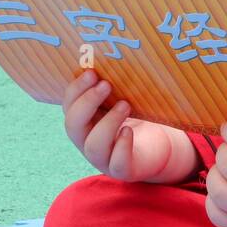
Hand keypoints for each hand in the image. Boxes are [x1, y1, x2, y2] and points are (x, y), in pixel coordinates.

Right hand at [61, 70, 176, 181]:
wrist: (157, 147)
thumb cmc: (136, 118)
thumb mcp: (120, 99)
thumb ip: (112, 85)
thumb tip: (110, 56)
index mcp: (83, 122)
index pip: (69, 106)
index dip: (75, 90)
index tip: (92, 72)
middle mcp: (88, 141)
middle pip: (72, 126)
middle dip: (87, 103)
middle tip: (106, 85)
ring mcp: (104, 159)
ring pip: (93, 146)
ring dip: (107, 122)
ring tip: (125, 104)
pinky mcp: (124, 170)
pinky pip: (117, 163)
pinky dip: (121, 146)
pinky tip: (129, 131)